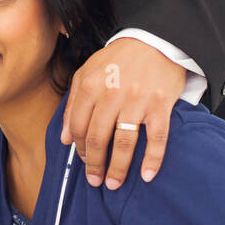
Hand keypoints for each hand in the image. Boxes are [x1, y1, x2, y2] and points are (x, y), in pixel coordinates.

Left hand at [61, 37, 184, 189]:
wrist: (156, 39)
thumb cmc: (119, 59)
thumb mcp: (87, 73)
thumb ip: (72, 103)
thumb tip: (64, 138)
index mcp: (90, 86)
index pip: (77, 126)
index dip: (78, 148)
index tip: (83, 160)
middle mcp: (111, 94)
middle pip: (97, 138)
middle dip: (94, 164)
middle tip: (95, 181)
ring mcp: (137, 100)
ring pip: (123, 142)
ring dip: (117, 168)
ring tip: (113, 184)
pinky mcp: (160, 105)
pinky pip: (156, 138)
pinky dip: (152, 159)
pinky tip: (146, 175)